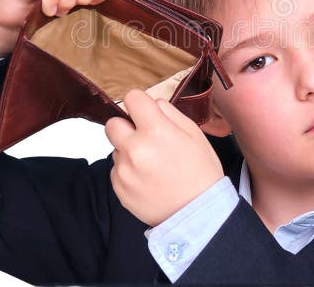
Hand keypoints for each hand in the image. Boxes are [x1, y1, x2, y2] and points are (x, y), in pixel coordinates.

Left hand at [105, 89, 224, 226]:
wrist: (198, 214)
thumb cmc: (201, 172)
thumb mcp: (194, 134)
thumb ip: (170, 113)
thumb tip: (152, 104)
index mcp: (155, 130)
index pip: (132, 98)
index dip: (140, 103)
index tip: (146, 112)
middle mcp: (134, 148)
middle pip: (112, 123)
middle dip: (126, 127)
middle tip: (144, 138)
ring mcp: (124, 170)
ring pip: (116, 149)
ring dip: (128, 151)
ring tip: (152, 165)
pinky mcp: (119, 188)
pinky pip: (117, 170)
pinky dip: (128, 172)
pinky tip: (148, 180)